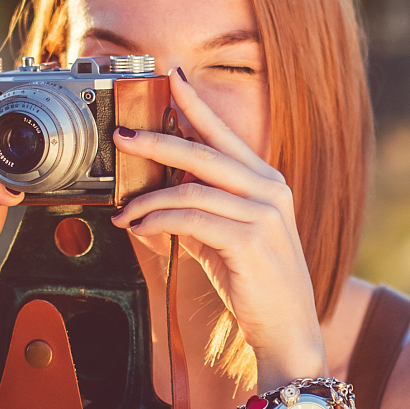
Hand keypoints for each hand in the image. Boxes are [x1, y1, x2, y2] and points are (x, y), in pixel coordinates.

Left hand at [110, 69, 326, 383]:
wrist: (287, 329)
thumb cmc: (255, 283)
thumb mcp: (223, 238)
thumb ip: (196, 211)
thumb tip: (153, 196)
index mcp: (266, 181)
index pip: (224, 134)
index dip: (195, 104)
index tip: (170, 79)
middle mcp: (269, 189)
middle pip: (203, 151)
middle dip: (157, 140)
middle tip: (122, 136)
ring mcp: (263, 214)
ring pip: (191, 187)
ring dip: (148, 197)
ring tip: (123, 209)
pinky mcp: (250, 240)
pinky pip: (191, 219)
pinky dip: (159, 220)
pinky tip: (142, 227)